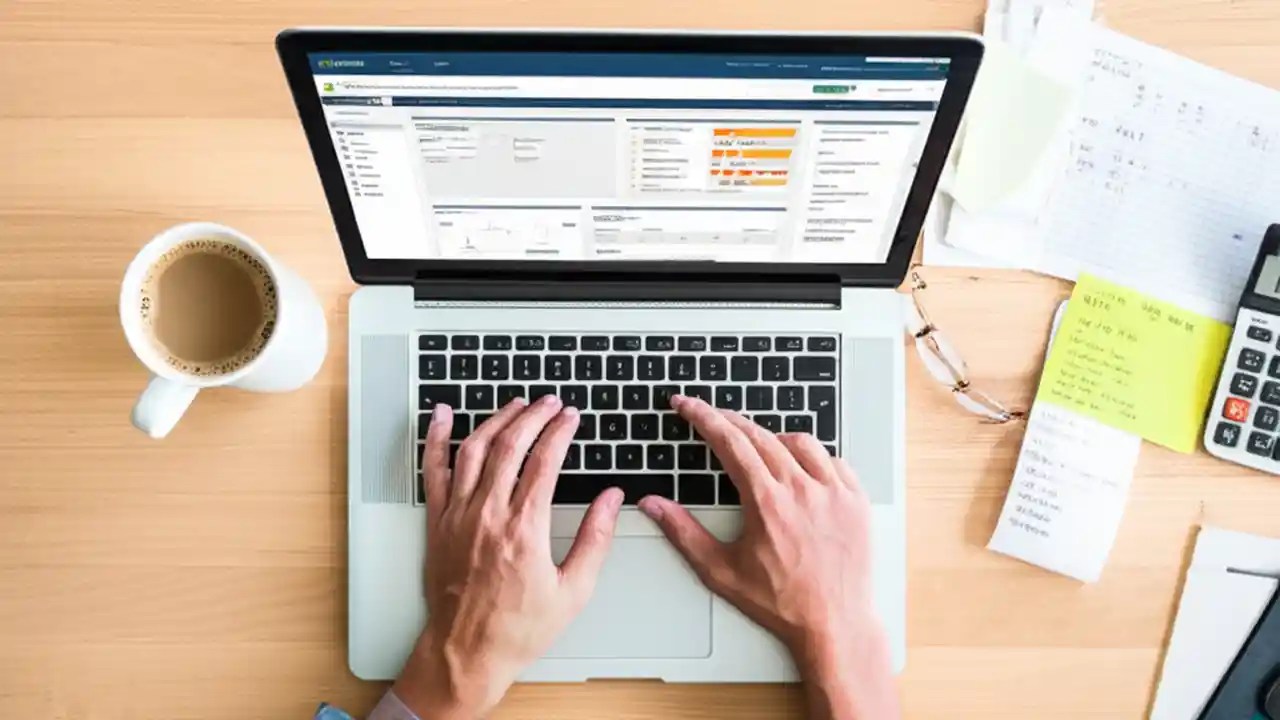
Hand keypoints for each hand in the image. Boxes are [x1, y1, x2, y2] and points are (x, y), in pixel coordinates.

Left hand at [393, 395, 623, 719]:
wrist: (465, 653)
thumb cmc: (517, 629)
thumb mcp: (573, 590)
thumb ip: (595, 539)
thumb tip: (611, 500)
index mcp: (524, 529)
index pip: (545, 461)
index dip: (560, 432)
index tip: (571, 418)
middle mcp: (488, 515)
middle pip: (511, 446)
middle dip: (534, 416)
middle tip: (550, 403)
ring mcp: (458, 515)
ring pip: (475, 449)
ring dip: (497, 419)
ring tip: (515, 404)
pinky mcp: (437, 523)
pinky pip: (433, 470)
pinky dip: (437, 438)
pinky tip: (443, 416)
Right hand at [638, 395, 897, 719]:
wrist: (835, 624)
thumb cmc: (781, 602)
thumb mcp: (721, 571)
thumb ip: (684, 533)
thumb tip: (655, 505)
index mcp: (767, 501)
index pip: (729, 442)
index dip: (703, 417)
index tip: (687, 405)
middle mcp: (802, 489)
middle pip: (760, 435)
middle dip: (730, 420)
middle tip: (712, 417)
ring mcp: (834, 492)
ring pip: (800, 442)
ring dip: (773, 437)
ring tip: (756, 444)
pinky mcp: (857, 501)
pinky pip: (834, 461)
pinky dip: (813, 457)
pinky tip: (802, 468)